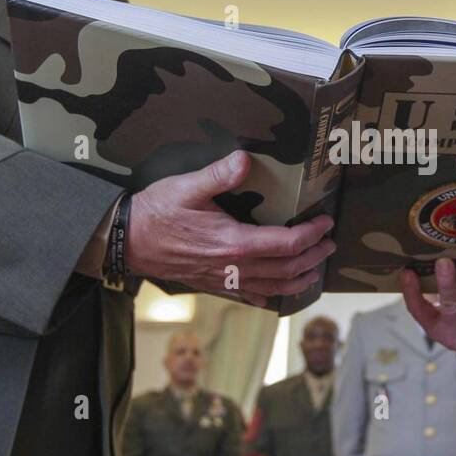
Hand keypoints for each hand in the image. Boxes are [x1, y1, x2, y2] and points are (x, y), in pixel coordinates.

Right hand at [127, 150, 335, 306]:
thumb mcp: (186, 186)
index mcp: (233, 243)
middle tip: (329, 245)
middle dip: (314, 257)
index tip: (326, 223)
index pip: (287, 243)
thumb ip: (219, 174)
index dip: (312, 234)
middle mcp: (234, 267)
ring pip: (273, 287)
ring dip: (298, 279)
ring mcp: (224, 280)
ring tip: (315, 270)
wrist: (126, 242)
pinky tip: (277, 293)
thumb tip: (246, 159)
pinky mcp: (213, 285)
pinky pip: (249, 296)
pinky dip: (270, 295)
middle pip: (287, 269)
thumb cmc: (155, 213)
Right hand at [400, 257, 455, 359]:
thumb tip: (432, 254)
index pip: (418, 310)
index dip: (411, 292)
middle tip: (444, 263)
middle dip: (446, 285)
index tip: (407, 272)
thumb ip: (443, 290)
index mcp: (436, 327)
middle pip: (449, 308)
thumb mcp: (453, 309)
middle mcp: (453, 336)